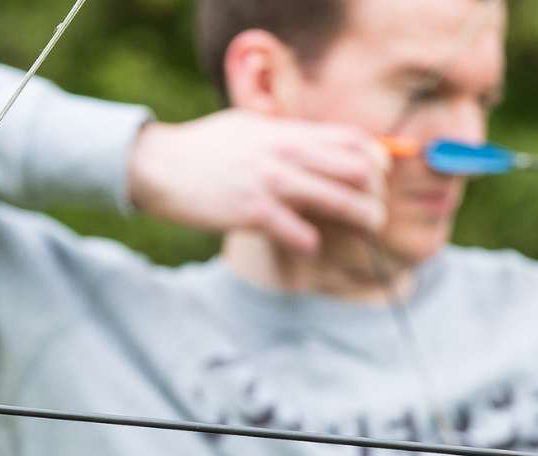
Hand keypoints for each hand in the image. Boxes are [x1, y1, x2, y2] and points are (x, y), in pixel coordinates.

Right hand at [127, 111, 387, 253]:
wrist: (159, 165)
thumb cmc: (205, 148)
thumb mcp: (250, 128)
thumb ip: (286, 136)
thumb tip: (317, 144)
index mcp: (288, 132)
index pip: (354, 139)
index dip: (377, 159)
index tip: (378, 179)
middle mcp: (286, 153)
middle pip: (359, 169)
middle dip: (376, 193)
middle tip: (376, 212)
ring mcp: (271, 182)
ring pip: (341, 200)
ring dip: (362, 219)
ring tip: (367, 231)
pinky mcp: (253, 212)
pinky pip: (301, 233)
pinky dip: (311, 243)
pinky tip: (307, 245)